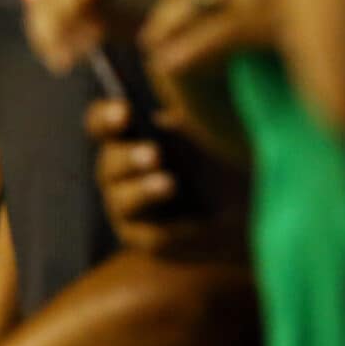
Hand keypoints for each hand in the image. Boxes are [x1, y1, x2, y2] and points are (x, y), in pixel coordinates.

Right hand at [86, 98, 245, 260]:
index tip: (126, 112)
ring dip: (145, 191)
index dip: (106, 118)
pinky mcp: (146, 239)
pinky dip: (176, 227)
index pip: (101, 123)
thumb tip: (178, 105)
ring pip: (125, 201)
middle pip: (111, 164)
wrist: (243, 211)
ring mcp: (127, 208)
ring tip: (170, 184)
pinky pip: (154, 234)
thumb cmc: (221, 160)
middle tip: (154, 154)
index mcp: (127, 137)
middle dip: (130, 159)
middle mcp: (118, 172)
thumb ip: (191, 118)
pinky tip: (195, 223)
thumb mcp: (210, 133)